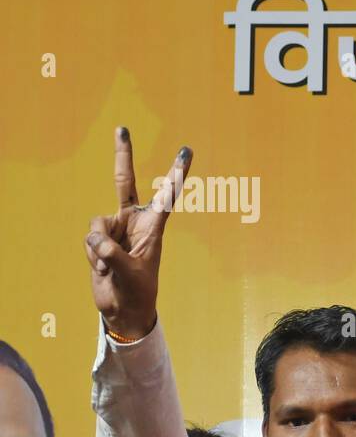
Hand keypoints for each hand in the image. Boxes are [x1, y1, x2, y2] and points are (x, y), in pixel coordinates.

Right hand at [84, 127, 191, 340]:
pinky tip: (103, 269)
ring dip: (101, 249)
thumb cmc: (138, 291)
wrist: (123, 308)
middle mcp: (133, 221)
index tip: (186, 150)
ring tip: (112, 267)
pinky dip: (93, 256)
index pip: (167, 194)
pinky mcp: (99, 239)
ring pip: (97, 224)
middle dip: (122, 155)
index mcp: (154, 226)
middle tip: (122, 128)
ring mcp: (114, 228)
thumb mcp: (130, 272)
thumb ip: (112, 253)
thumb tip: (94, 238)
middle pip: (124, 182)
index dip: (175, 173)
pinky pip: (89, 240)